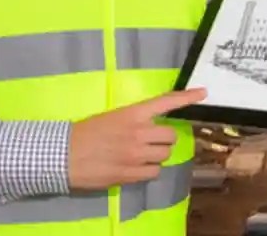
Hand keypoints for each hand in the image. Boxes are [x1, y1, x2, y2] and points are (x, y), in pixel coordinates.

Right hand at [67, 87, 206, 190]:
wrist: (64, 155)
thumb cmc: (85, 133)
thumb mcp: (111, 118)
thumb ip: (133, 121)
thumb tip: (149, 128)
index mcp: (132, 114)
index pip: (166, 102)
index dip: (187, 97)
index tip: (203, 93)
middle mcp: (139, 133)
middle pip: (170, 136)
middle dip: (164, 138)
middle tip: (151, 140)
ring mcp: (136, 155)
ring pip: (164, 155)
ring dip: (157, 154)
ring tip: (141, 154)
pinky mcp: (131, 174)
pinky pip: (153, 172)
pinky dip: (148, 169)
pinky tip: (135, 166)